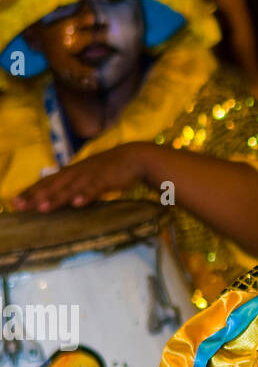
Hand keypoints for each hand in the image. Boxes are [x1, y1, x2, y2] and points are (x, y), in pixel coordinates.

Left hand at [11, 143, 151, 212]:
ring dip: (56, 198)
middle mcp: (76, 173)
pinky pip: (94, 189)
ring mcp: (90, 176)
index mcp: (70, 172)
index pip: (45, 182)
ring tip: (42, 208)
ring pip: (70, 188)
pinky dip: (86, 196)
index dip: (30, 192)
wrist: (133, 158)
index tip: (15, 202)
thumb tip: (58, 197)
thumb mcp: (86, 176)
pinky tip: (77, 204)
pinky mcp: (105, 179)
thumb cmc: (108, 170)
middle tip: (20, 206)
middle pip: (52, 185)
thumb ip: (72, 185)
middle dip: (35, 196)